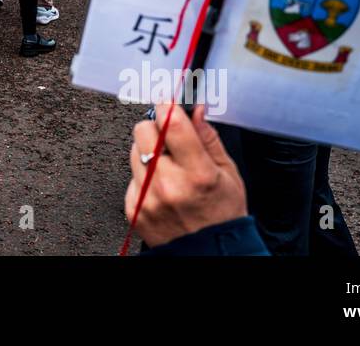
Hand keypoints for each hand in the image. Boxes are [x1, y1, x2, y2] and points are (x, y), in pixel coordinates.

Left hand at [125, 103, 247, 247]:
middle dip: (155, 128)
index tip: (168, 105)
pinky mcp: (133, 209)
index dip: (167, 107)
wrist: (210, 254)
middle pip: (143, 131)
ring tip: (169, 168)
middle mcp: (169, 185)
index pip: (171, 123)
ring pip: (134, 151)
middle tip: (169, 138)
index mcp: (197, 173)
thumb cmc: (223, 216)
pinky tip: (162, 187)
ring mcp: (148, 198)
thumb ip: (209, 138)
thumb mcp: (228, 174)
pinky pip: (131, 177)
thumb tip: (196, 111)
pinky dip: (143, 176)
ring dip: (148, 152)